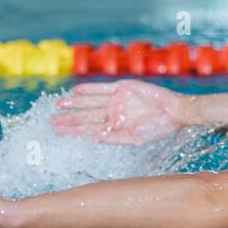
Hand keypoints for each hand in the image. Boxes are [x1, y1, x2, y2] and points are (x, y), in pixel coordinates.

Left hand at [50, 80, 188, 144]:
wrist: (175, 112)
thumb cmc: (158, 129)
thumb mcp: (134, 138)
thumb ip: (113, 138)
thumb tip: (92, 139)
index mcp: (115, 127)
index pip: (89, 129)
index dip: (72, 130)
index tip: (57, 131)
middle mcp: (112, 113)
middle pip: (86, 116)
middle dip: (69, 119)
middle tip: (52, 121)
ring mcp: (116, 100)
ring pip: (90, 102)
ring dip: (75, 104)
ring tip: (59, 105)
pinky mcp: (122, 87)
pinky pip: (102, 88)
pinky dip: (89, 90)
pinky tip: (76, 92)